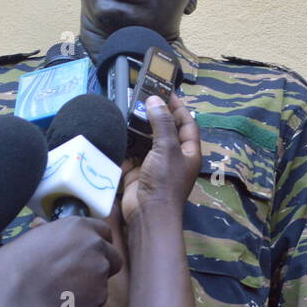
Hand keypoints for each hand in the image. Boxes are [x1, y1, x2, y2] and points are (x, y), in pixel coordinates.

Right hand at [0, 216, 121, 306]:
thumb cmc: (9, 274)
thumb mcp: (22, 242)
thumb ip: (44, 234)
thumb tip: (42, 228)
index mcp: (76, 227)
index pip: (103, 231)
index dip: (95, 243)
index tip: (85, 252)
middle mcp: (95, 247)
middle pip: (111, 256)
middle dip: (100, 265)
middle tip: (78, 276)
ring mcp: (100, 274)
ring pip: (104, 281)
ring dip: (91, 287)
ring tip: (64, 295)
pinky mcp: (100, 300)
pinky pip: (96, 302)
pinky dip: (84, 306)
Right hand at [120, 92, 201, 225]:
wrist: (148, 214)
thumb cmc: (165, 181)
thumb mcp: (167, 148)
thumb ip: (162, 123)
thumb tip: (155, 100)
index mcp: (188, 152)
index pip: (187, 123)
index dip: (178, 107)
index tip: (167, 92)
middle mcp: (173, 157)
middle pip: (166, 131)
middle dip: (156, 116)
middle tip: (142, 98)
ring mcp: (154, 165)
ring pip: (147, 141)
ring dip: (139, 128)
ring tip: (128, 110)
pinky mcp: (137, 173)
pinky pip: (132, 154)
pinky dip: (126, 143)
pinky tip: (117, 130)